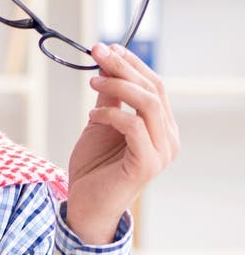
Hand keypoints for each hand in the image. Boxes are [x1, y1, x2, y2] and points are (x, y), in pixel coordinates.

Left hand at [66, 42, 179, 244]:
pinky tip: (93, 114)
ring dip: (119, 86)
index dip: (131, 63)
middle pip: (154, 89)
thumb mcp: (99, 123)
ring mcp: (161, 152)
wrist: (86, 206)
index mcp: (161, 127)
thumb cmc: (93, 168)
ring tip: (92, 80)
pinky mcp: (147, 164)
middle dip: (124, 67)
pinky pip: (134, 127)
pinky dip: (112, 114)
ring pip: (149, 104)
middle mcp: (168, 138)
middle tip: (97, 52)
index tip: (106, 47)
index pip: (154, 85)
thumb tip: (106, 64)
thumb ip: (108, 97)